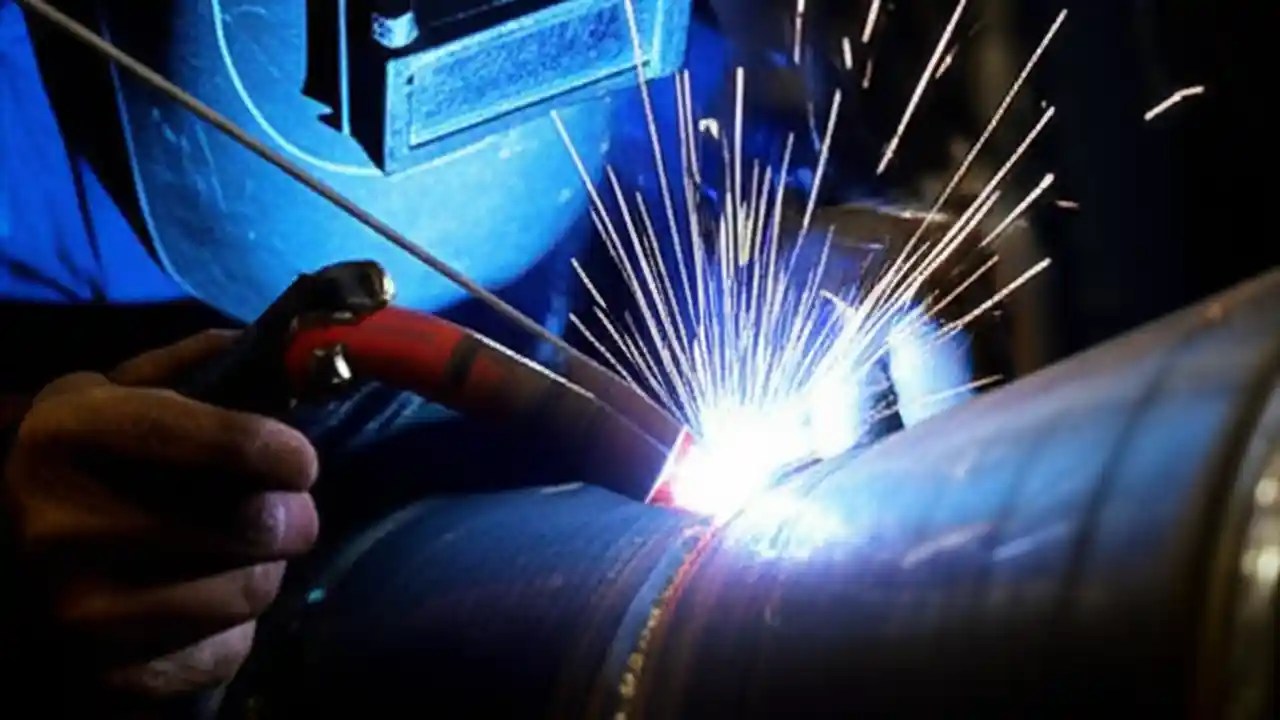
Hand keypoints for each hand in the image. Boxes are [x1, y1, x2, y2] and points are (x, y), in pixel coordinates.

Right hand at [2, 331, 319, 706]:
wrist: (1, 567)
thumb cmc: (79, 466)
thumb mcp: (111, 396)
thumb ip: (194, 367)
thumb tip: (289, 350)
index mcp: (67, 437)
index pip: (207, 439)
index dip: (276, 449)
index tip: (302, 461)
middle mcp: (59, 526)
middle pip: (248, 524)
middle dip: (293, 515)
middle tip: (290, 511)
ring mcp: (75, 612)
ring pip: (249, 590)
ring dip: (267, 571)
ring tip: (244, 557)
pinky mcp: (104, 678)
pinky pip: (227, 652)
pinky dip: (236, 630)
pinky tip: (206, 606)